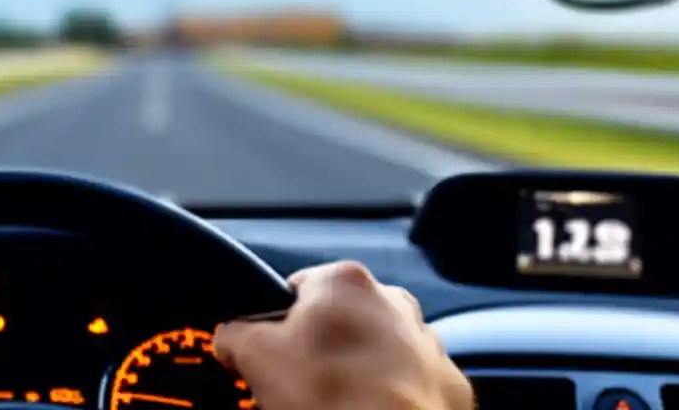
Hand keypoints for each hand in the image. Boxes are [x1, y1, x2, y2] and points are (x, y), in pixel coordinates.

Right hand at [214, 261, 471, 409]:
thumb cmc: (330, 397)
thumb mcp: (253, 356)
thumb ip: (234, 333)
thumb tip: (230, 336)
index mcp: (344, 280)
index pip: (296, 291)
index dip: (276, 327)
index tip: (271, 355)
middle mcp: (394, 302)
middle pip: (339, 321)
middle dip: (321, 349)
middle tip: (301, 386)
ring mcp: (428, 344)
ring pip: (378, 353)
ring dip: (359, 373)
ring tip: (338, 405)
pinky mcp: (449, 386)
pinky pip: (410, 386)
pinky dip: (393, 400)